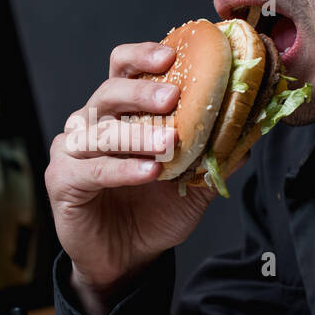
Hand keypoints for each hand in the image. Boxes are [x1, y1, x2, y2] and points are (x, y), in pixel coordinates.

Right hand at [44, 41, 216, 300]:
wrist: (127, 259)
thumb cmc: (153, 213)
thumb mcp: (193, 182)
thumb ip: (215, 153)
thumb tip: (252, 127)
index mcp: (119, 113)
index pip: (123, 69)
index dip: (142, 56)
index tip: (171, 54)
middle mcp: (91, 124)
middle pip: (109, 92)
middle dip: (142, 91)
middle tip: (173, 96)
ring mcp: (72, 151)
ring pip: (100, 131)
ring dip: (137, 134)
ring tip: (169, 142)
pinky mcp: (62, 181)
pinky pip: (92, 170)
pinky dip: (123, 169)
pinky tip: (149, 172)